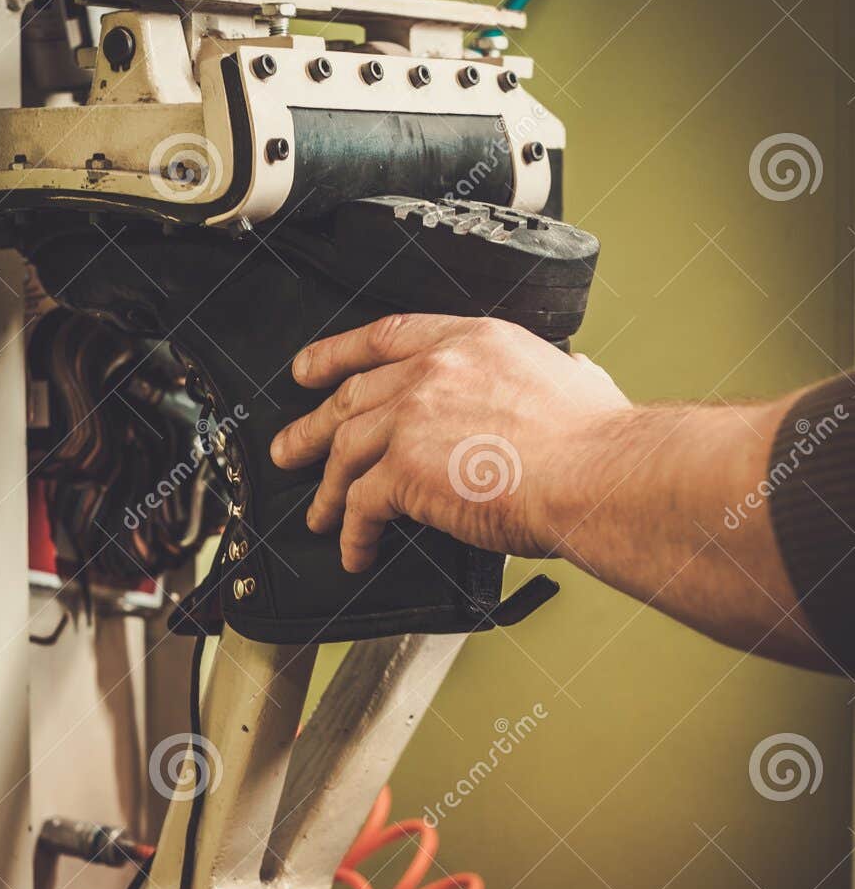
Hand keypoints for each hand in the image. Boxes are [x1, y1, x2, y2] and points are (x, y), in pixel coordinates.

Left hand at [270, 313, 629, 571]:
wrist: (594, 473)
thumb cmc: (596, 441)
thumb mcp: (578, 380)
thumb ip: (563, 374)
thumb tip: (577, 376)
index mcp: (472, 342)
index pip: (385, 337)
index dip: (337, 355)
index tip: (310, 370)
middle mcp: (434, 370)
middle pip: (352, 396)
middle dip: (313, 426)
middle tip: (292, 446)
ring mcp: (412, 416)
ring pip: (346, 450)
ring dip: (327, 488)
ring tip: (319, 514)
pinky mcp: (404, 468)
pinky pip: (361, 504)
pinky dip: (353, 533)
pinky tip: (355, 551)